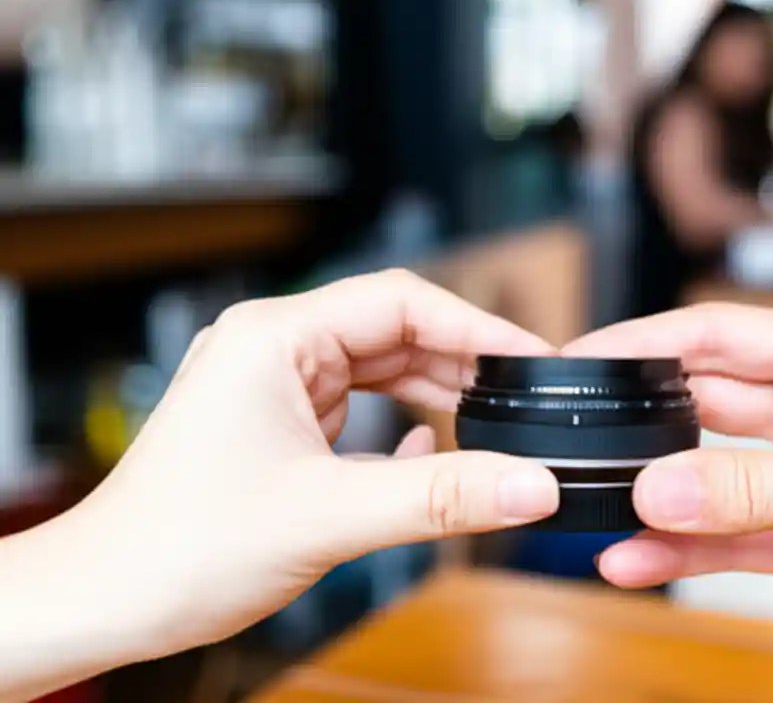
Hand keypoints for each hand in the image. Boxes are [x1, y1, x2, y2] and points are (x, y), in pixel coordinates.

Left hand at [49, 270, 560, 665]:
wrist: (105, 601)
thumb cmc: (177, 548)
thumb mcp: (331, 517)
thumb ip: (442, 498)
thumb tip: (531, 485)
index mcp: (273, 338)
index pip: (402, 302)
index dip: (478, 328)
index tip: (535, 359)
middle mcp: (272, 348)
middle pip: (396, 333)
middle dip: (463, 367)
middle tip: (527, 400)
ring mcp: (273, 387)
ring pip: (381, 371)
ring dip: (437, 399)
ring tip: (496, 426)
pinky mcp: (278, 424)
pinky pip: (361, 410)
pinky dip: (402, 431)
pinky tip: (431, 458)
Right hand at [564, 304, 772, 665]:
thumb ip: (753, 487)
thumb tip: (654, 487)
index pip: (720, 335)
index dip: (649, 341)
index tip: (585, 357)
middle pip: (708, 407)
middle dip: (645, 424)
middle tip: (578, 443)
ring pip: (714, 481)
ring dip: (660, 498)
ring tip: (596, 512)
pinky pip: (736, 539)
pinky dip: (687, 551)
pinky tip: (638, 561)